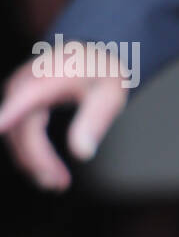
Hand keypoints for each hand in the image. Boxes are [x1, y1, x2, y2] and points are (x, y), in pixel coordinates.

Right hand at [0, 58, 127, 189]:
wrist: (92, 51)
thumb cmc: (102, 71)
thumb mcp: (109, 95)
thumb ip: (95, 120)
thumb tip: (82, 153)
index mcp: (45, 80)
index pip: (21, 103)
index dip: (7, 117)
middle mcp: (23, 86)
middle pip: (19, 130)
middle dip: (36, 161)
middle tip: (60, 185)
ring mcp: (17, 94)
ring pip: (15, 135)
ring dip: (33, 162)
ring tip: (59, 184)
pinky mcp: (18, 103)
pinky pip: (18, 132)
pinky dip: (30, 153)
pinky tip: (48, 171)